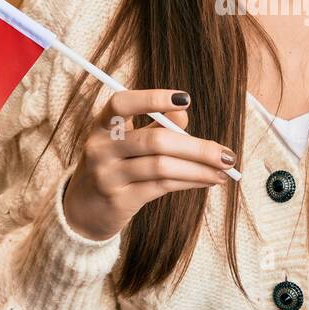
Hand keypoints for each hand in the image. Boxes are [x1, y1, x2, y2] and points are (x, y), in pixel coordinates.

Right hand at [61, 89, 236, 239]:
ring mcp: (107, 176)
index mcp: (101, 126)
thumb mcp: (125, 142)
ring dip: (200, 169)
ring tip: (223, 171)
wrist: (81, 212)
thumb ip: (153, 126)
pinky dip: (189, 182)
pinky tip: (206, 181)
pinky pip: (161, 187)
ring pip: (162, 167)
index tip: (186, 98)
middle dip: (198, 147)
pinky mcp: (119, 201)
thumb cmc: (112, 167)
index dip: (152, 98)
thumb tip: (183, 113)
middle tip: (227, 154)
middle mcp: (100, 148)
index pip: (121, 104)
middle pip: (155, 141)